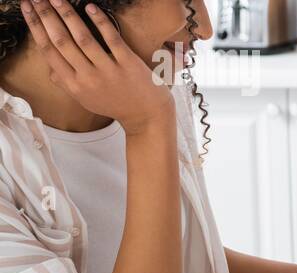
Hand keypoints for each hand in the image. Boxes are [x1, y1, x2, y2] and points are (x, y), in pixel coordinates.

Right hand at [21, 0, 173, 132]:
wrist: (146, 116)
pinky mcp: (128, 64)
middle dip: (46, 16)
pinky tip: (90, 8)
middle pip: (61, 41)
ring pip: (82, 38)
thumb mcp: (85, 99)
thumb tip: (50, 68)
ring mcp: (108, 71)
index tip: (28, 9)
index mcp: (73, 85)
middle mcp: (87, 78)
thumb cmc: (114, 104)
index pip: (48, 51)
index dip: (36, 27)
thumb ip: (66, 83)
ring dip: (68, 15)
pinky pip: (111, 39)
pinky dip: (100, 22)